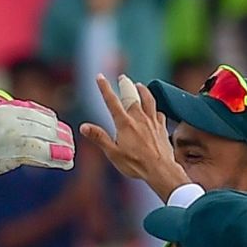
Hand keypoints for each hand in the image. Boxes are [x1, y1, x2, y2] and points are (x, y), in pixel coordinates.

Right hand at [80, 74, 189, 201]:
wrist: (160, 169)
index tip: (100, 77)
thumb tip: (84, 126)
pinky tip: (155, 110)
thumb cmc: (136, 164)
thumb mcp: (113, 153)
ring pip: (148, 99)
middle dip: (125, 84)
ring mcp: (152, 121)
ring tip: (140, 85)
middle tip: (123, 77)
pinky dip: (155, 108)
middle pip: (132, 96)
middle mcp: (139, 118)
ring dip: (143, 90)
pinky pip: (159, 112)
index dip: (105, 88)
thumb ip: (99, 137)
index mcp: (125, 123)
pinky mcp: (162, 127)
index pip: (112, 101)